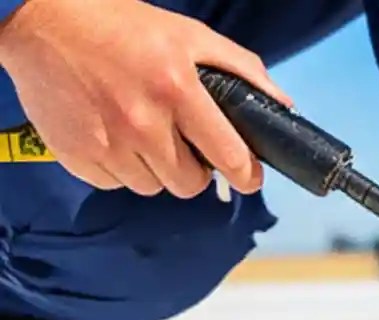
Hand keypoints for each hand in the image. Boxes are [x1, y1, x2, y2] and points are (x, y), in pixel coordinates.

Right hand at [0, 0, 289, 196]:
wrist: (43, 21)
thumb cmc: (124, 27)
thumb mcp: (190, 36)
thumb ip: (243, 71)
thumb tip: (283, 106)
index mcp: (178, 91)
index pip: (229, 157)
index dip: (246, 175)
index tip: (249, 177)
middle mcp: (143, 123)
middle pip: (190, 184)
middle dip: (196, 170)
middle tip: (186, 146)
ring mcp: (107, 143)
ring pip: (152, 187)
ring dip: (156, 169)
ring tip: (145, 133)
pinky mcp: (77, 155)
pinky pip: (114, 184)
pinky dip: (121, 169)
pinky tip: (114, 135)